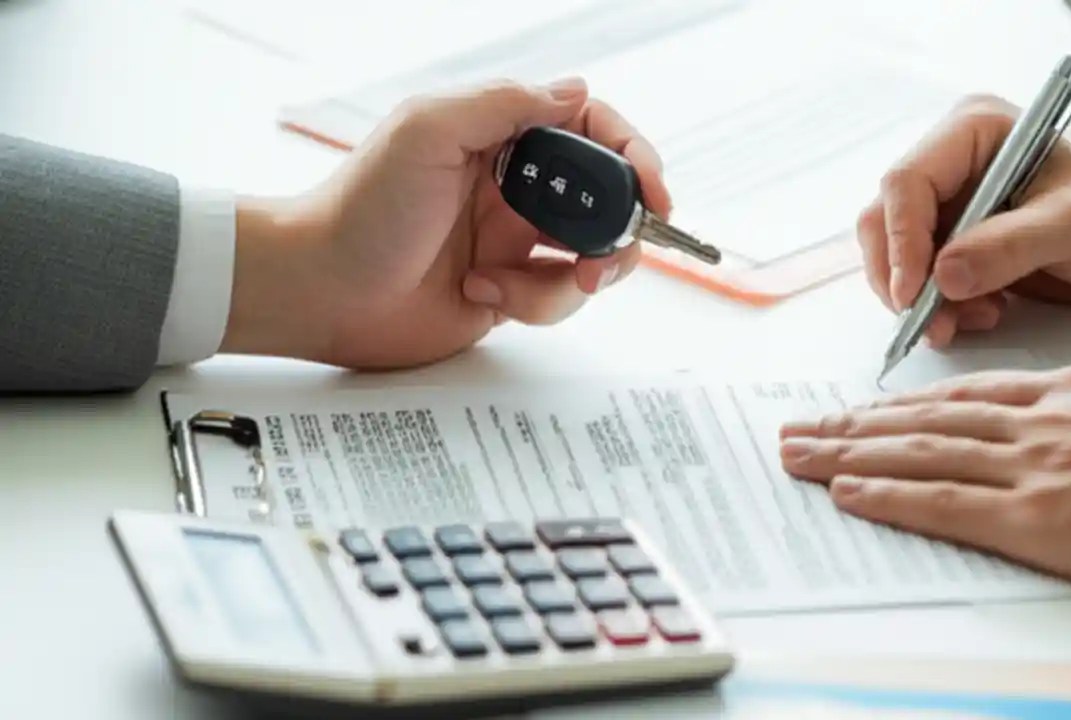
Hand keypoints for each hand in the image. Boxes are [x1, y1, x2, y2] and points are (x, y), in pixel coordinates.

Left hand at [221, 77, 670, 367]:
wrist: (320, 291)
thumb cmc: (361, 209)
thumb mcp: (427, 133)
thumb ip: (504, 104)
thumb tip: (577, 90)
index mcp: (499, 137)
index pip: (589, 130)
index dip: (633, 156)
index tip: (655, 191)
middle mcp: (513, 186)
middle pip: (604, 197)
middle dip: (621, 227)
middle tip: (608, 254)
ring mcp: (513, 240)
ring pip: (590, 254)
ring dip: (583, 273)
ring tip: (558, 282)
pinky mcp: (508, 290)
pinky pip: (557, 298)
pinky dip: (534, 301)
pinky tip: (482, 290)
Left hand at [778, 345, 1070, 596]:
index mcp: (1063, 396)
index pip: (964, 396)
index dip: (905, 405)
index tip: (864, 410)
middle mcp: (1032, 424)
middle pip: (924, 421)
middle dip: (855, 425)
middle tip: (801, 427)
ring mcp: (1027, 467)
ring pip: (918, 454)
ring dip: (849, 454)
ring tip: (799, 453)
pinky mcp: (1032, 516)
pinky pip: (943, 502)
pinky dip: (888, 495)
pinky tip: (846, 491)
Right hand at [859, 95, 1070, 346]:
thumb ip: (1010, 247)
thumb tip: (944, 277)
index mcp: (973, 130)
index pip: (907, 181)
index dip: (902, 240)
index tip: (913, 294)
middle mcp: (947, 159)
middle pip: (886, 218)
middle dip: (904, 277)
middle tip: (930, 322)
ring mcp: (943, 199)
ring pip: (893, 252)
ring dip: (920, 298)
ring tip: (966, 322)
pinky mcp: (945, 235)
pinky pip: (916, 274)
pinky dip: (938, 304)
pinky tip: (979, 313)